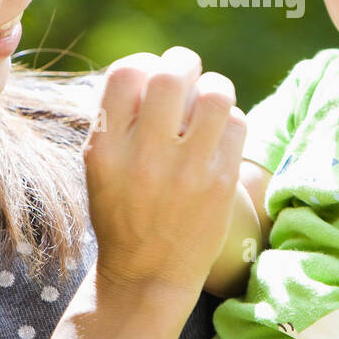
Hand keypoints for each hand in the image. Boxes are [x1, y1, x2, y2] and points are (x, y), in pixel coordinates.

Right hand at [84, 46, 245, 292]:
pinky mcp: (221, 184)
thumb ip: (118, 118)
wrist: (147, 275)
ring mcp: (187, 171)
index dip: (144, 63)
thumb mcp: (100, 166)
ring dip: (214, 87)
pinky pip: (238, 123)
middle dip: (183, 62)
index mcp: (105, 148)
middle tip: (186, 74)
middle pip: (172, 74)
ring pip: (215, 92)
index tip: (151, 76)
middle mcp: (144, 157)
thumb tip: (153, 66)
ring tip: (207, 101)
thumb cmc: (122, 211)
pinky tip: (219, 134)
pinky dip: (230, 119)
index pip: (127, 72)